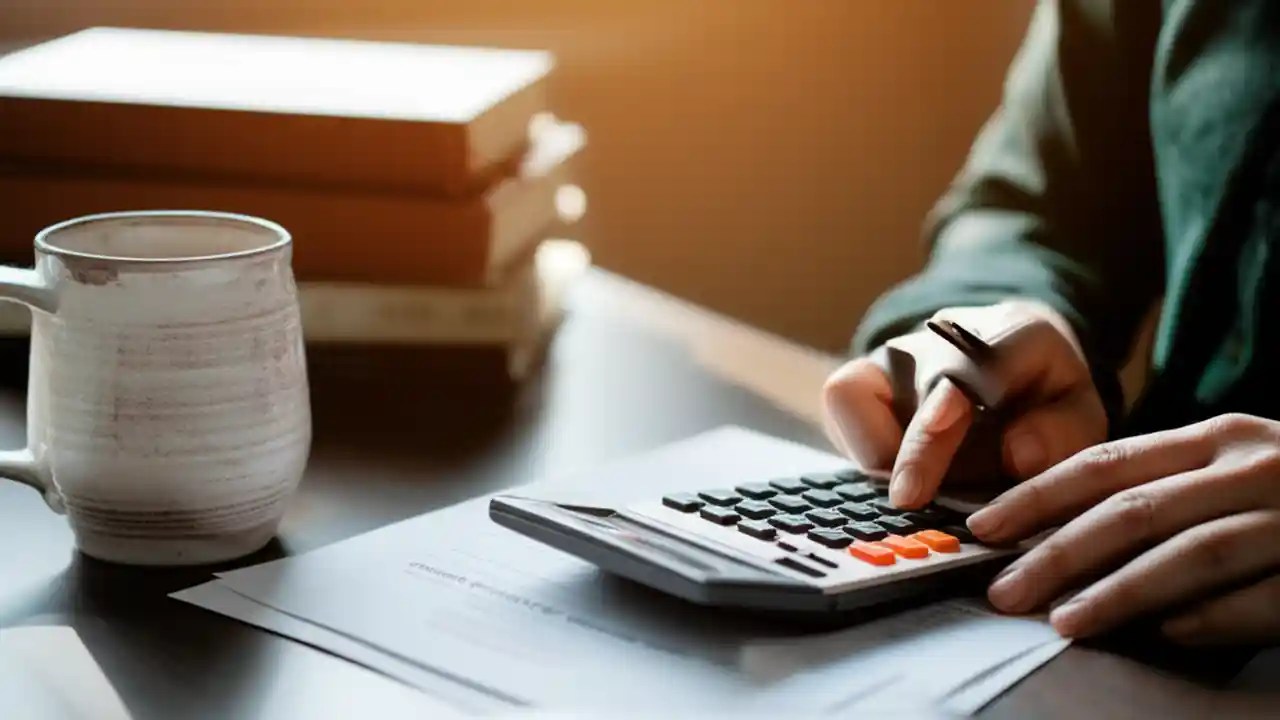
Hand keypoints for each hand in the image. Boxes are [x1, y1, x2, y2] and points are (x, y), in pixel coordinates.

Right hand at [822, 300, 1106, 507]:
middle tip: (909, 498)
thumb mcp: (1077, 417)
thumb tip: (1016, 454)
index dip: (965, 385)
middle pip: (924, 385)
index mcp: (1016, 335)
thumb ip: (1062, 434)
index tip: (941, 423)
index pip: (990, 357)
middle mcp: (947, 334)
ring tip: (930, 488)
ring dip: (896, 457)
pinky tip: (897, 469)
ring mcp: (895, 352)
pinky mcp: (858, 375)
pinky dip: (864, 448)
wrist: (1000, 371)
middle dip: (917, 444)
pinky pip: (842, 402)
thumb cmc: (1040, 402)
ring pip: (873, 396)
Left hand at [968, 413, 1279, 644]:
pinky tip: (1166, 635)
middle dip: (1059, 553)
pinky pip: (1265, 596)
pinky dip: (1214, 617)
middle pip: (1135, 512)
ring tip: (1066, 622)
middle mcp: (1255, 467)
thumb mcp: (1232, 467)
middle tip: (1005, 590)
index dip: (1039, 495)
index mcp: (1219, 437)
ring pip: (1191, 555)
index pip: (1107, 463)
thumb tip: (1061, 528)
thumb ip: (1163, 486)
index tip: (984, 527)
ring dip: (1121, 592)